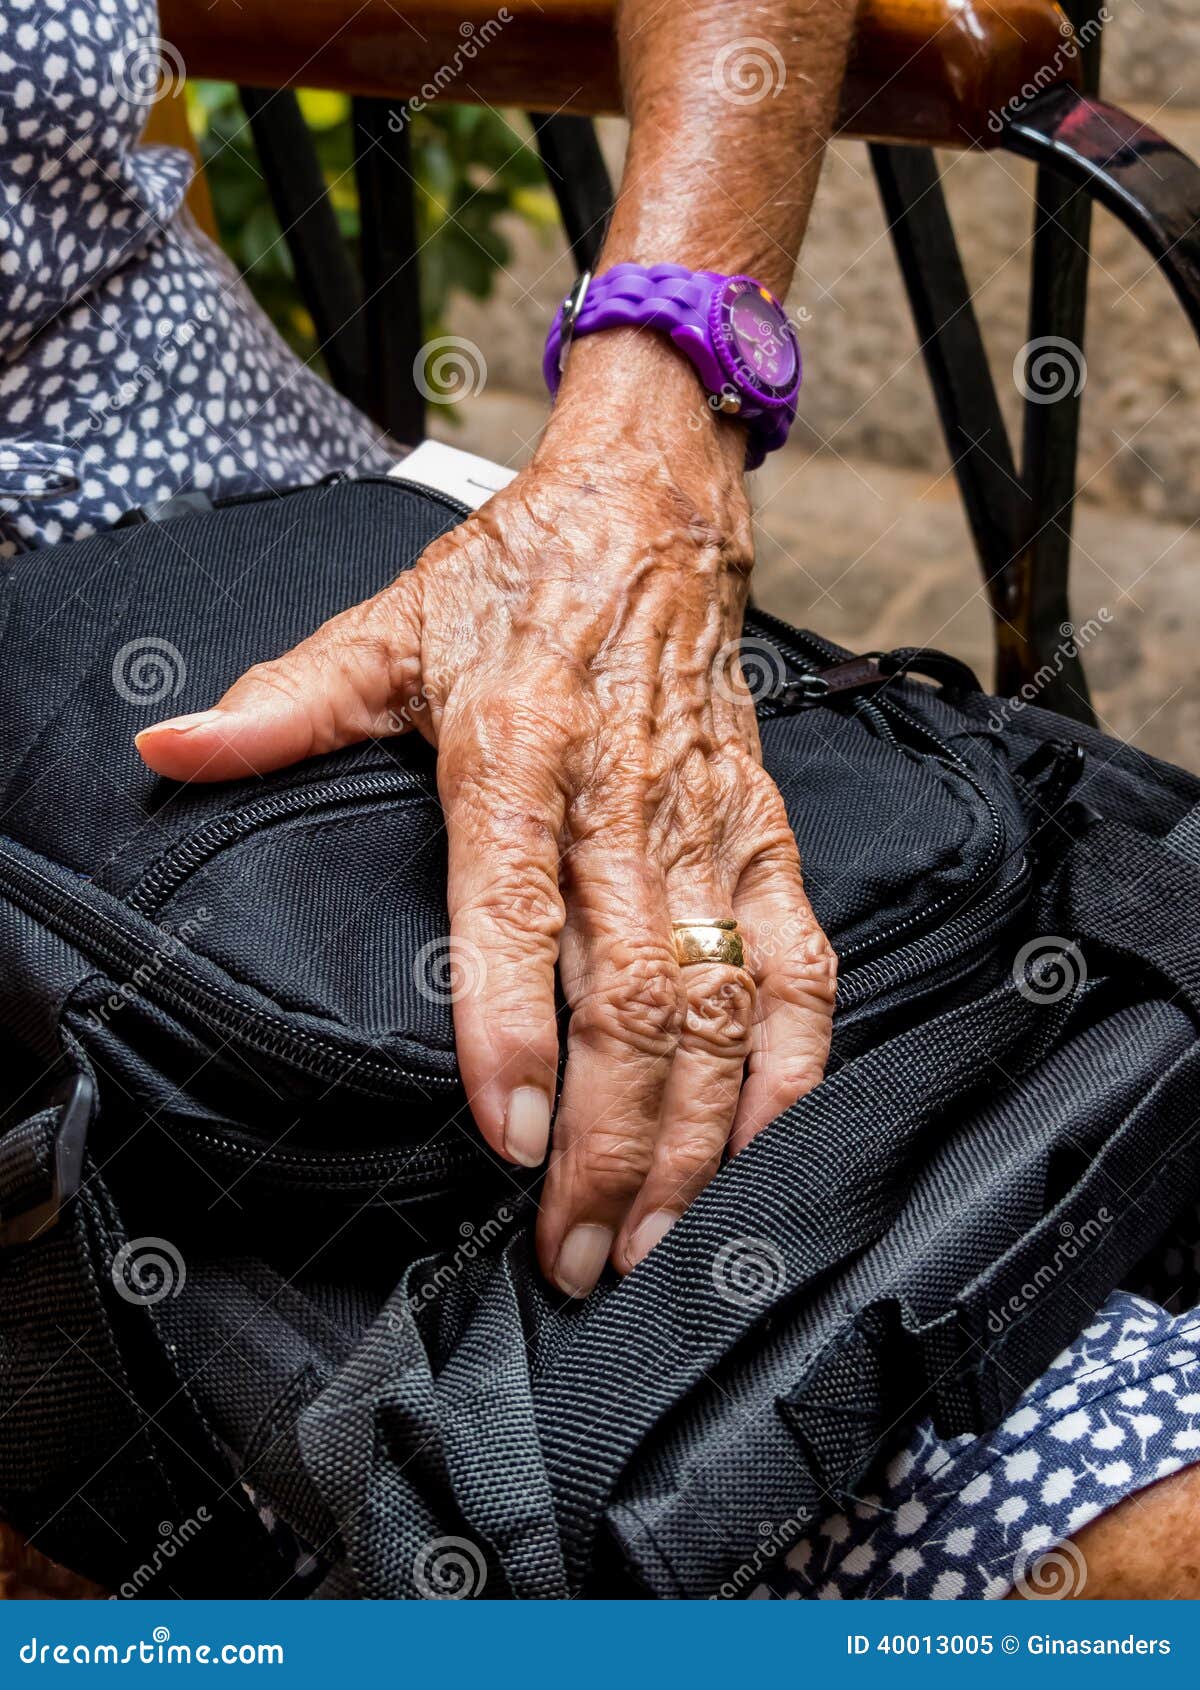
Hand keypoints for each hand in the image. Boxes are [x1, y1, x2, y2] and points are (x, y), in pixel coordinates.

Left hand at [137, 332, 835, 1297]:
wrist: (650, 512)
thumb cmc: (517, 580)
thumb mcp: (389, 631)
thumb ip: (286, 707)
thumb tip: (169, 751)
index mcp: (518, 751)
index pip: (516, 912)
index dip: (516, 1032)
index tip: (510, 1144)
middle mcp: (622, 800)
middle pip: (636, 995)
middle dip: (612, 1142)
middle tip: (578, 1250)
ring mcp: (706, 824)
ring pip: (721, 1002)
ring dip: (695, 1132)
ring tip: (653, 1230)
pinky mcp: (764, 833)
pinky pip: (800, 959)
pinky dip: (791, 1058)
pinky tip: (760, 1139)